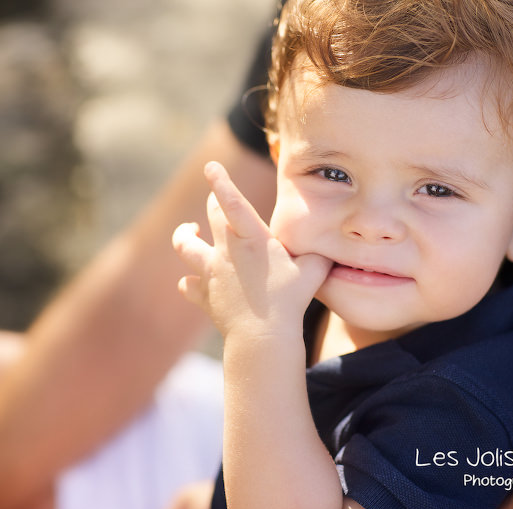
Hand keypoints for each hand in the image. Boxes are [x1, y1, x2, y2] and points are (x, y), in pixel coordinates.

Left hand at [172, 161, 330, 340]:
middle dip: (212, 203)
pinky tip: (194, 281)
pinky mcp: (204, 295)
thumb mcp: (313, 272)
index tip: (210, 167)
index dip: (220, 182)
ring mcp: (211, 273)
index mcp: (252, 239)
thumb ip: (317, 254)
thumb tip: (328, 245)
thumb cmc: (290, 302)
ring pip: (185, 245)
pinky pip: (187, 284)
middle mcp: (226, 251)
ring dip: (184, 235)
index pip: (231, 202)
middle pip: (209, 215)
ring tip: (188, 231)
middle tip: (215, 201)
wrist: (262, 337)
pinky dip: (190, 281)